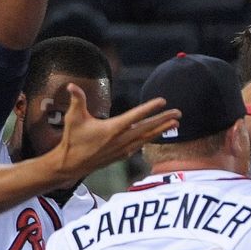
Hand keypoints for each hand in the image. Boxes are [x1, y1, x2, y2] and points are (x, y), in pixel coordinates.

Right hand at [52, 85, 178, 185]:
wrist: (71, 164)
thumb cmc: (72, 139)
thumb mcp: (73, 118)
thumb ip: (77, 100)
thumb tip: (71, 85)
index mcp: (112, 129)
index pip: (135, 116)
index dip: (150, 108)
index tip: (162, 101)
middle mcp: (121, 139)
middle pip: (147, 128)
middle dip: (163, 120)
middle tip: (179, 113)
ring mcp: (123, 149)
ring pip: (147, 137)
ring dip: (162, 130)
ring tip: (176, 123)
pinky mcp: (122, 155)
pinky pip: (141, 145)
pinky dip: (151, 139)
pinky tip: (158, 134)